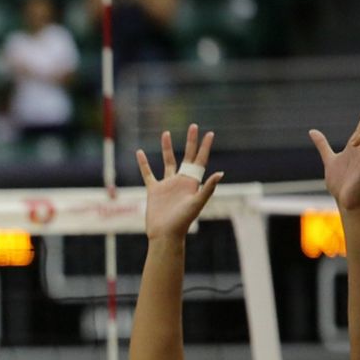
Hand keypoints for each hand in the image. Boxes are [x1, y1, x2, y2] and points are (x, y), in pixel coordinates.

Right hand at [136, 125, 224, 239]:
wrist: (165, 234)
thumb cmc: (182, 221)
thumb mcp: (196, 203)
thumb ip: (208, 188)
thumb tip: (220, 173)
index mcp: (193, 182)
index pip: (200, 160)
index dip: (205, 147)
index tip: (210, 133)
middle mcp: (181, 181)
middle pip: (187, 156)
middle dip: (191, 141)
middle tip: (193, 126)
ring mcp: (167, 184)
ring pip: (167, 161)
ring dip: (167, 148)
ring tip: (166, 133)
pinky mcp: (154, 190)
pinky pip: (148, 173)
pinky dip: (143, 163)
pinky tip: (139, 153)